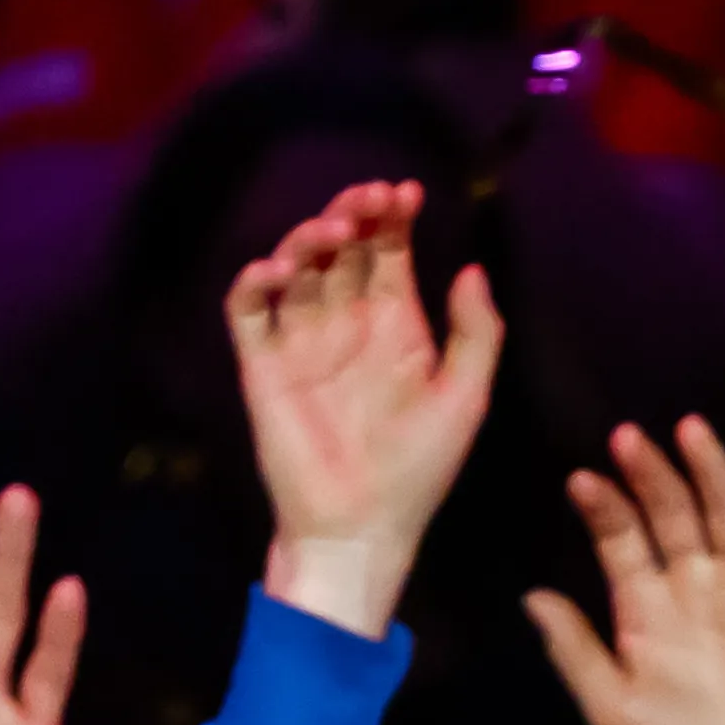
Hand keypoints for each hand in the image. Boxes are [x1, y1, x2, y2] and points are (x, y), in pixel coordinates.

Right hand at [229, 176, 505, 638]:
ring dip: (309, 236)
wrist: (362, 529)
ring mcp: (301, 339)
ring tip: (333, 230)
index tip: (405, 195)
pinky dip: (254, 282)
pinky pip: (247, 310)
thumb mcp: (465, 400)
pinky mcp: (262, 365)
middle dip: (353, 213)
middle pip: (342, 245)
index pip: (388, 251)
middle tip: (368, 201)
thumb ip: (477, 334)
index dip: (393, 217)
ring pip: (296, 265)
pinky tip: (277, 271)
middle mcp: (345, 322)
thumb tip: (472, 267)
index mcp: (394, 324)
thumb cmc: (418, 471)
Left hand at [525, 418, 724, 724]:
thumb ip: (574, 650)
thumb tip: (532, 596)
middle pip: (670, 515)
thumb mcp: (610, 705)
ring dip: (710, 473)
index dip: (604, 509)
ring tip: (690, 431)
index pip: (621, 541)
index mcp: (645, 605)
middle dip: (650, 476)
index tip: (581, 480)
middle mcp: (692, 585)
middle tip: (627, 436)